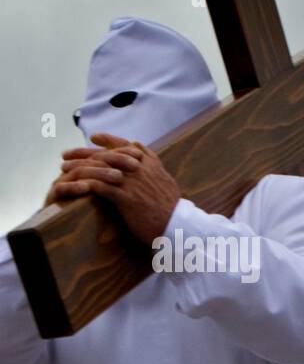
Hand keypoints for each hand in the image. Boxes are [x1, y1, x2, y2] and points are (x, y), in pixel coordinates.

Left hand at [49, 133, 178, 243]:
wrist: (178, 226)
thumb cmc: (172, 208)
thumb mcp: (167, 180)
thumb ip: (154, 165)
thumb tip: (143, 153)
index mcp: (150, 164)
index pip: (125, 145)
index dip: (108, 139)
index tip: (93, 137)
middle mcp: (139, 169)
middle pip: (106, 154)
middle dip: (83, 152)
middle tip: (67, 153)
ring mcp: (132, 182)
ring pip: (99, 168)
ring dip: (78, 167)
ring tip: (64, 168)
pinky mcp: (125, 198)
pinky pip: (99, 186)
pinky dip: (83, 184)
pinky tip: (73, 185)